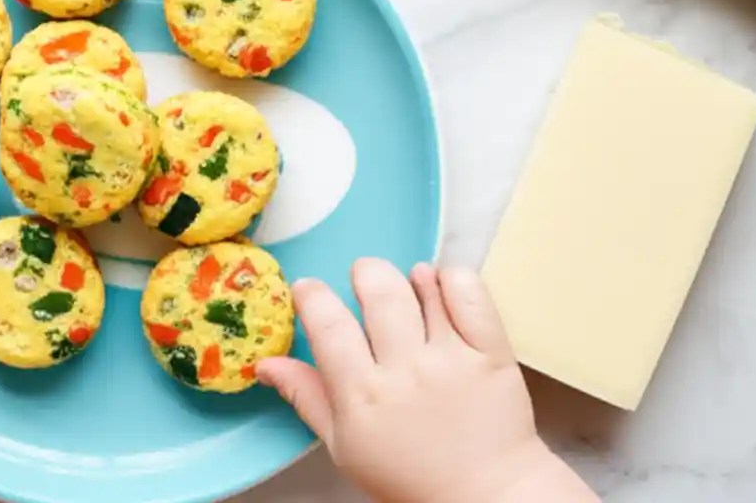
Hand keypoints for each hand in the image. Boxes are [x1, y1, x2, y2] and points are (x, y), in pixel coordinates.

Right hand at [257, 261, 598, 502]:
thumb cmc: (407, 474)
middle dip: (365, 273)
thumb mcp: (345, 446)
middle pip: (379, 293)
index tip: (307, 289)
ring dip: (410, 277)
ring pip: (423, 288)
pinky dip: (453, 278)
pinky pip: (471, 294)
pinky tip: (442, 286)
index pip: (328, 326)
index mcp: (362, 395)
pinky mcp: (491, 352)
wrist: (483, 494)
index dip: (312, 296)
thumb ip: (307, 398)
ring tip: (408, 284)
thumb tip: (264, 363)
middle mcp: (406, 370)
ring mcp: (452, 359)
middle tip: (363, 279)